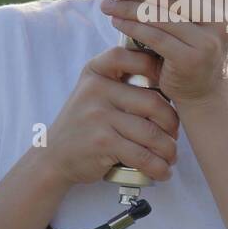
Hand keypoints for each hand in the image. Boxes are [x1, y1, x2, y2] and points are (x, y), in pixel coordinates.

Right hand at [38, 46, 179, 188]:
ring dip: (168, 149)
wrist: (53, 155)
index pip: (130, 57)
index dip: (156, 67)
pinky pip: (142, 155)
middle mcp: (96, 90)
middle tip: (174, 134)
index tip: (169, 85)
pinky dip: (158, 167)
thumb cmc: (84, 124)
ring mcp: (99, 116)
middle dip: (171, 122)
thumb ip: (120, 81)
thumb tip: (167, 79)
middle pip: (152, 102)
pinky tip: (162, 171)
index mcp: (95, 72)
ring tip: (170, 155)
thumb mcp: (92, 92)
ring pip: (151, 132)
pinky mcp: (103, 143)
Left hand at [100, 0, 227, 106]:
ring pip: (159, 14)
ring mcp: (209, 39)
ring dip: (127, 8)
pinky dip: (131, 27)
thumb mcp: (208, 17)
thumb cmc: (199, 49)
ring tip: (108, 3)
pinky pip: (153, 35)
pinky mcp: (190, 58)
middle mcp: (224, 18)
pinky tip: (117, 22)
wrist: (208, 94)